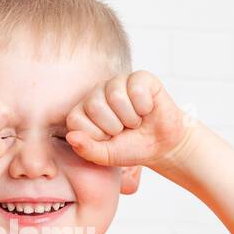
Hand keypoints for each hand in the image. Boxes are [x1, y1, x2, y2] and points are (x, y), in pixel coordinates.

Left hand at [63, 70, 192, 167]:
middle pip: (94, 105)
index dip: (96, 135)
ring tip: (135, 121)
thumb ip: (87, 149)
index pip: (76, 120)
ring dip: (131, 117)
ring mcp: (117, 82)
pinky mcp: (139, 77)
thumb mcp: (107, 155)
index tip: (109, 139)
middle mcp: (97, 93)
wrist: (162, 145)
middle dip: (115, 126)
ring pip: (116, 96)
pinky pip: (136, 89)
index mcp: (83, 111)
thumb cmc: (132, 148)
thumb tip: (71, 137)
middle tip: (125, 129)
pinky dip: (145, 107)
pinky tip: (147, 110)